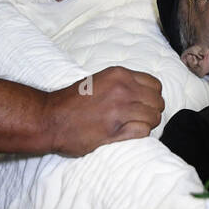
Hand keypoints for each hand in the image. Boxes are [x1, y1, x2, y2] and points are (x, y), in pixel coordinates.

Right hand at [46, 66, 164, 154]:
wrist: (51, 118)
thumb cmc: (72, 101)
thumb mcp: (100, 80)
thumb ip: (123, 84)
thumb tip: (144, 93)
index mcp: (119, 75)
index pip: (156, 85)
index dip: (153, 96)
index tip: (145, 103)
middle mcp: (123, 90)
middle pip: (157, 102)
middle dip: (152, 111)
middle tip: (141, 116)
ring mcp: (120, 110)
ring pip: (154, 117)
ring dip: (147, 123)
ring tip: (134, 125)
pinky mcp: (115, 130)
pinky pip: (143, 131)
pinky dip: (140, 133)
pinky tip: (129, 132)